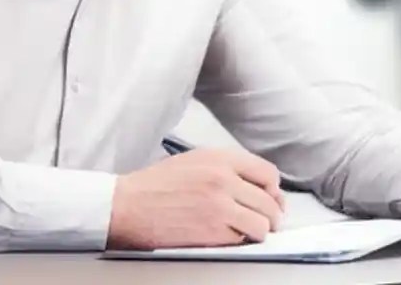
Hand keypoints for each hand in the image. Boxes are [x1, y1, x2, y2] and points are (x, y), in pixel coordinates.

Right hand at [107, 148, 286, 249]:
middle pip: (269, 201)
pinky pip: (242, 239)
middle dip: (272, 215)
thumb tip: (256, 185)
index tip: (272, 199)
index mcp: (220, 158)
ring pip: (262, 223)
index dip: (274, 190)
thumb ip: (227, 168)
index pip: (267, 173)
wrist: (126, 206)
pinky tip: (231, 237)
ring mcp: (219, 206)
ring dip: (260, 231)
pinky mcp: (211, 231)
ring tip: (252, 232)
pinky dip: (241, 241)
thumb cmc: (155, 185)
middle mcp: (223, 179)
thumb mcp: (194, 160)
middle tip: (268, 222)